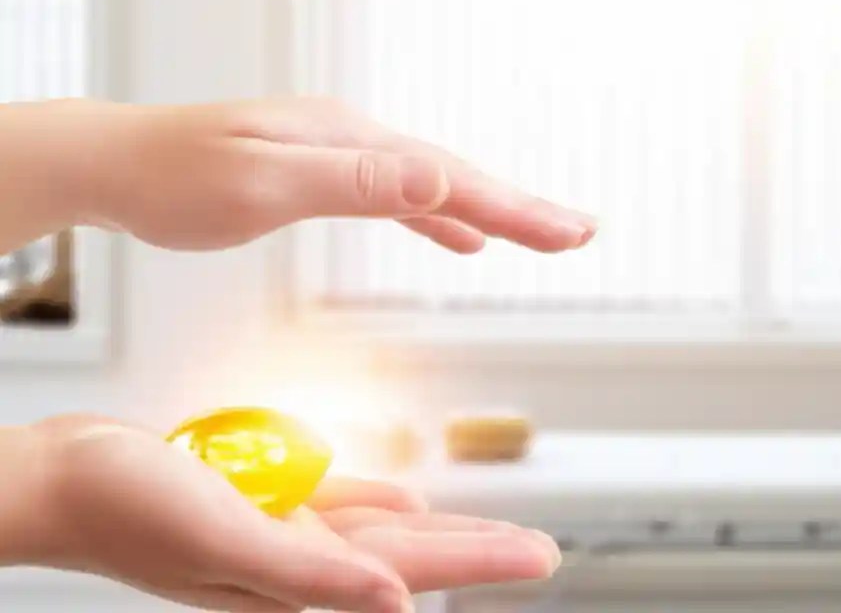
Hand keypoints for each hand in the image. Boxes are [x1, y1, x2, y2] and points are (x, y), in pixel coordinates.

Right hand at [5, 415, 557, 611]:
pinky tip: (408, 500)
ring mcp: (279, 531)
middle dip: (478, 552)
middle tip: (542, 550)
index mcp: (295, 574)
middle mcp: (297, 559)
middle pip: (411, 556)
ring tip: (490, 532)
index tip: (542, 556)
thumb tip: (395, 603)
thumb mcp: (222, 536)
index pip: (410, 570)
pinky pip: (337, 500)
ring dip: (440, 531)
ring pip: (383, 528)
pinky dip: (376, 499)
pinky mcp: (260, 502)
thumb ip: (309, 572)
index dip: (479, 559)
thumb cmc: (124, 505)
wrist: (61, 477)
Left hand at [22, 97, 596, 252]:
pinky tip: (460, 239)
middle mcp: (356, 139)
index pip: (452, 178)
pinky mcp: (324, 175)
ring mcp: (342, 155)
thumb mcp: (266, 184)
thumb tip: (439, 179)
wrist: (116, 164)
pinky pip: (401, 198)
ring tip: (543, 234)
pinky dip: (441, 220)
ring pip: (435, 188)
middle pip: (457, 177)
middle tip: (582, 234)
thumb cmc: (176, 178)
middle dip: (523, 208)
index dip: (517, 208)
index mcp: (352, 139)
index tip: (572, 233)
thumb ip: (355, 183)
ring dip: (491, 212)